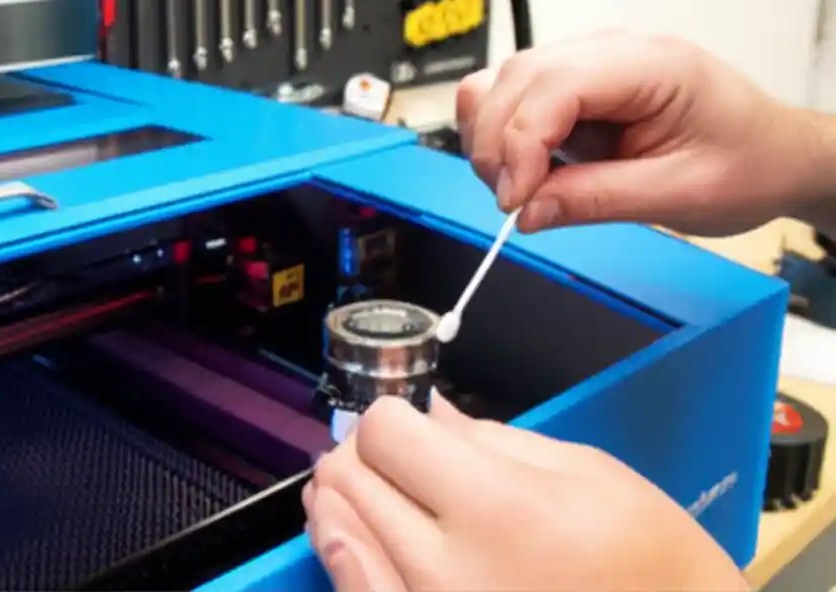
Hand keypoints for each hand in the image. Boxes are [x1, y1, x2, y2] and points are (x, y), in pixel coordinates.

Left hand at [303, 395, 748, 591]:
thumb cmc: (653, 562)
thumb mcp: (593, 475)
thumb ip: (494, 438)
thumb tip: (429, 415)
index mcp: (500, 507)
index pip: (385, 432)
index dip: (397, 418)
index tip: (414, 425)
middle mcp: (448, 569)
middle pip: (351, 478)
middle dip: (366, 453)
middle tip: (393, 455)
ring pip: (336, 533)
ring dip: (344, 499)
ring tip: (367, 488)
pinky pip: (352, 588)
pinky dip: (343, 554)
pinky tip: (348, 534)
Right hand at [456, 30, 835, 235]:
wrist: (776, 155)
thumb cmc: (748, 163)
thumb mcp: (681, 194)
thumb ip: (598, 200)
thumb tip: (528, 212)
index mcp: (651, 64)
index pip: (554, 85)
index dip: (519, 143)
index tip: (515, 200)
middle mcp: (613, 50)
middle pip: (515, 79)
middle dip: (497, 145)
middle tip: (514, 203)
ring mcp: (590, 63)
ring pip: (503, 83)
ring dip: (493, 138)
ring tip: (521, 188)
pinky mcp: (575, 86)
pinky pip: (515, 97)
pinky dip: (504, 136)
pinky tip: (530, 170)